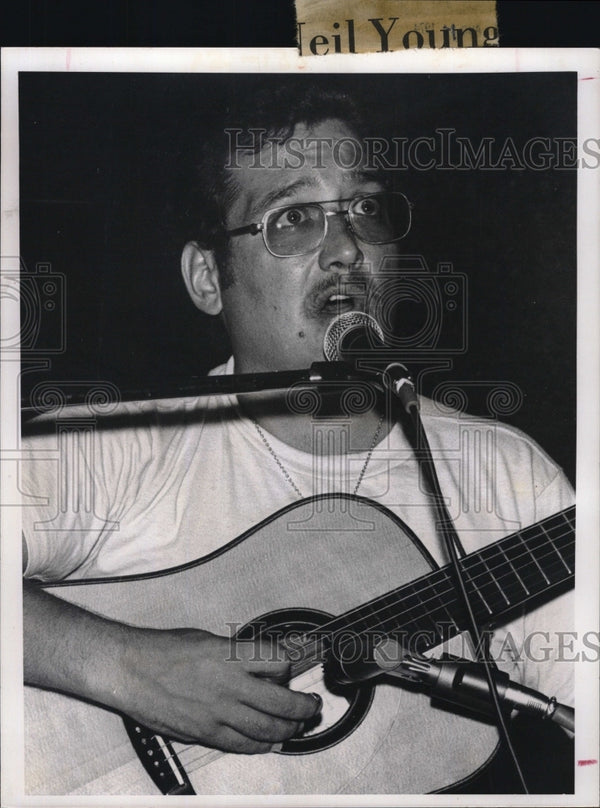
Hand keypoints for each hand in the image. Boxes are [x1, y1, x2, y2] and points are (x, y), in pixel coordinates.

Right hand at [115, 627, 321, 752]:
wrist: (130, 669)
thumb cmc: (163, 650)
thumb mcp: (207, 638)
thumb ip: (235, 655)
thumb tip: (258, 665)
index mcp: (230, 655)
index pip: (279, 660)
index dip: (290, 664)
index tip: (292, 666)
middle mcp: (229, 685)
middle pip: (282, 702)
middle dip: (305, 707)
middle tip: (313, 705)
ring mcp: (218, 712)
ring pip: (267, 728)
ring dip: (289, 729)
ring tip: (298, 726)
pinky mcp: (205, 732)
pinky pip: (242, 744)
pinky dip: (261, 745)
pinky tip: (270, 742)